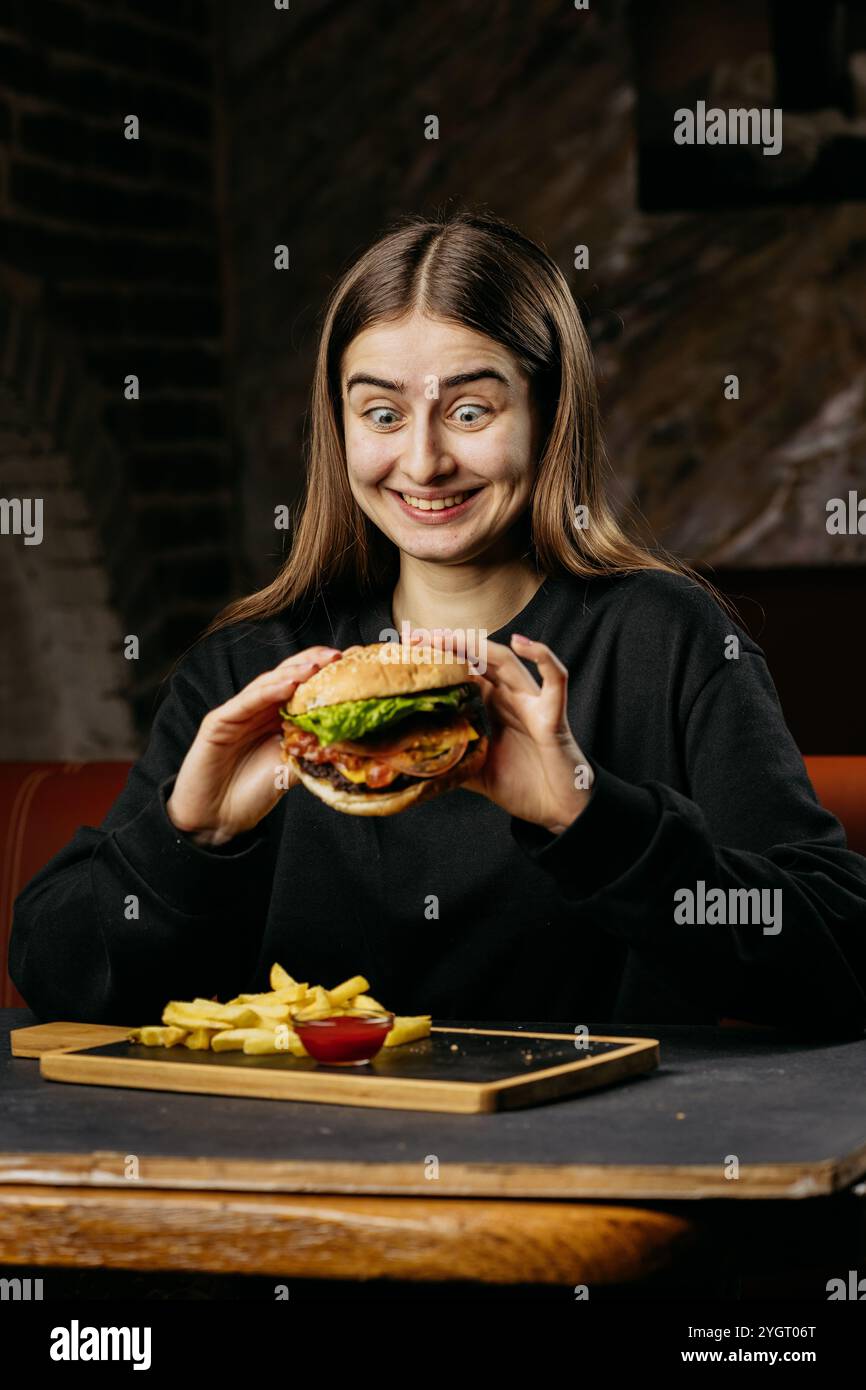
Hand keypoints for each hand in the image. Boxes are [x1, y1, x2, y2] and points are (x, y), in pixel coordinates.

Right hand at [166, 646, 341, 845]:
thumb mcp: (292, 770)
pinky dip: (268, 691)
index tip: (355, 666)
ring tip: (316, 666)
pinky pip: (247, 702)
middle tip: (339, 657)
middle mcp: (260, 709)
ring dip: (293, 673)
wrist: (217, 818)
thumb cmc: (254, 793)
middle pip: (288, 677)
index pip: (304, 688)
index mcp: (278, 718)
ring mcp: (239, 712)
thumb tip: (350, 743)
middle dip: (314, 664)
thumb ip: (313, 752)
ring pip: (268, 684)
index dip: (327, 675)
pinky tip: (288, 684)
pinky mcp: (219, 721)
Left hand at [423, 631, 593, 833]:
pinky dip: (543, 657)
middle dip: (448, 644)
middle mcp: (510, 697)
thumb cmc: (523, 787)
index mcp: (491, 706)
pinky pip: (556, 678)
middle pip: (479, 658)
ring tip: (449, 637)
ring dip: (478, 645)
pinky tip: (521, 644)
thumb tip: (412, 762)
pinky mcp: (552, 714)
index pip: (462, 670)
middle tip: (416, 638)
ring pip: (507, 661)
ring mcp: (532, 702)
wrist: (557, 809)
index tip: (405, 647)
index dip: (437, 656)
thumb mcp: (474, 772)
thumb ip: (450, 760)